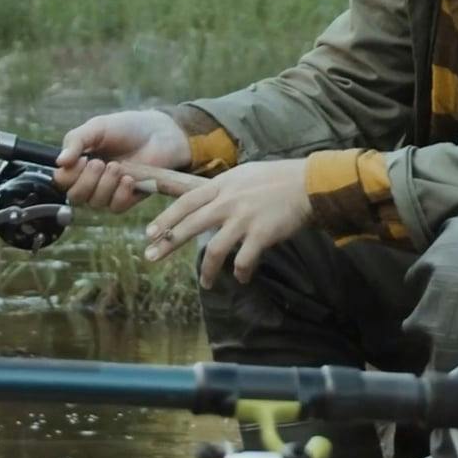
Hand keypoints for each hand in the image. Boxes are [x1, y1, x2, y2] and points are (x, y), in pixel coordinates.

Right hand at [58, 108, 193, 212]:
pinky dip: (121, 193)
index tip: (82, 159)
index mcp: (78, 163)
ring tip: (117, 166)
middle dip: (86, 181)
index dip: (68, 175)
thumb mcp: (98, 127)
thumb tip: (59, 162)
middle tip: (100, 163)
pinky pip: (115, 206)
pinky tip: (129, 179)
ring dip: (105, 185)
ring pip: (95, 202)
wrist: (159, 133)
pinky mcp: (127, 198)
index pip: (61, 180)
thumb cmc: (126, 128)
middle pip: (75, 196)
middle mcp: (90, 180)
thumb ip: (76, 141)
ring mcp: (108, 191)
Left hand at [143, 157, 313, 285]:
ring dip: (207, 270)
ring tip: (205, 282)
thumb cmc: (275, 179)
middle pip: (190, 225)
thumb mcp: (242, 175)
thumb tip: (203, 200)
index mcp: (222, 186)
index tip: (149, 233)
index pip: (186, 202)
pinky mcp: (262, 234)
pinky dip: (240, 272)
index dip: (166, 219)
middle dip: (168, 243)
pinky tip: (241, 278)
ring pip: (215, 250)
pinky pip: (243, 261)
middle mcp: (229, 201)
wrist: (308, 184)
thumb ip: (222, 188)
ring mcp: (245, 218)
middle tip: (150, 257)